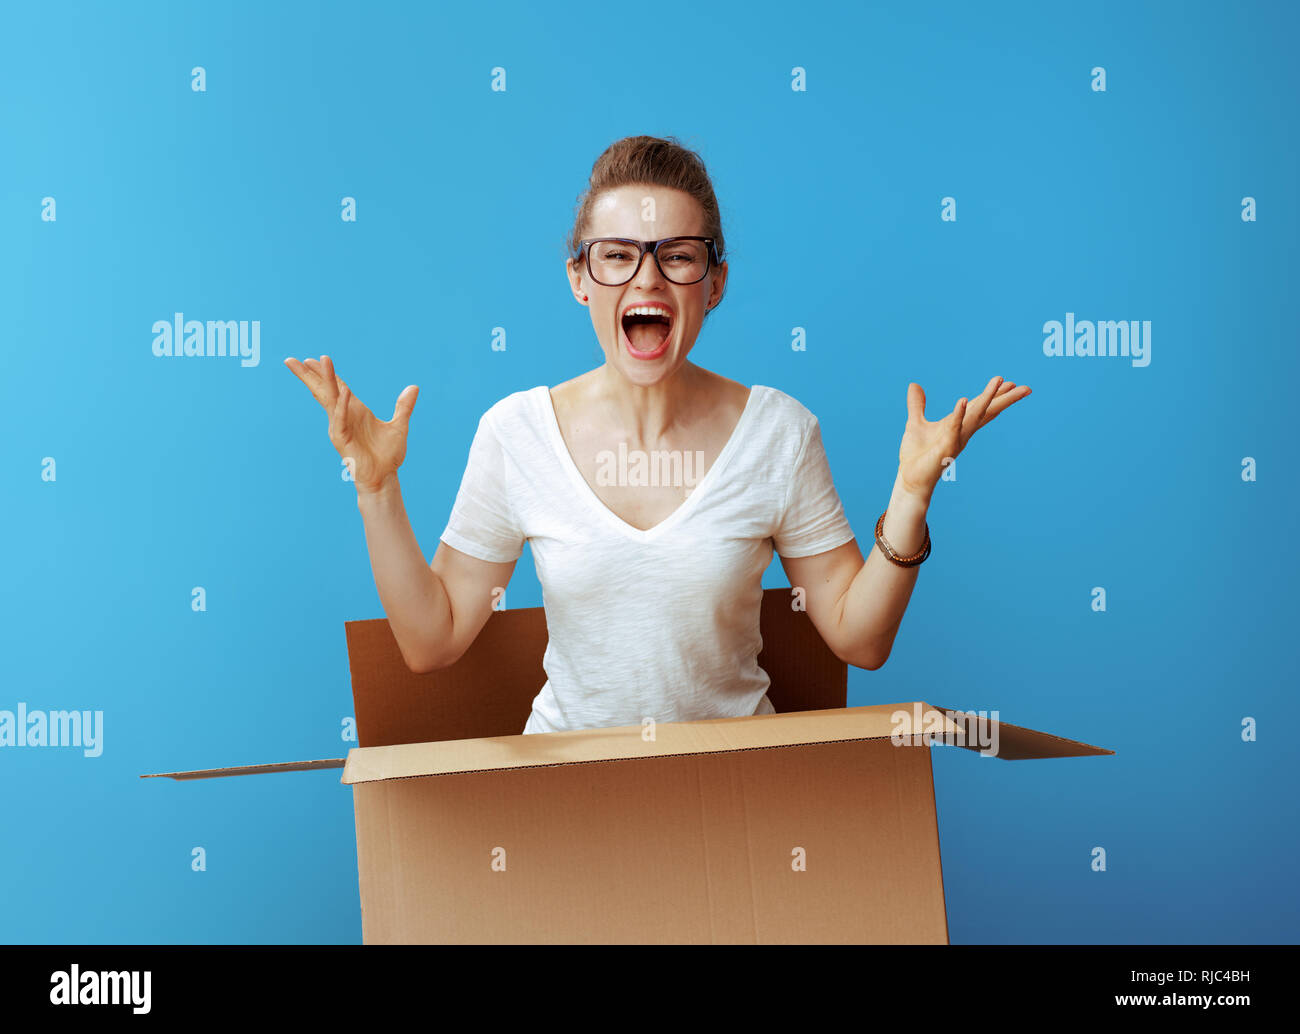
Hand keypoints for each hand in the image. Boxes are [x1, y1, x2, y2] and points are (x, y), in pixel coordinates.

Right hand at [283, 354, 418, 493]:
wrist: (384, 478)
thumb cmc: (388, 455)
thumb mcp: (399, 426)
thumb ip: (404, 406)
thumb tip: (414, 387)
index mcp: (355, 410)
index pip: (337, 387)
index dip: (326, 373)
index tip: (313, 359)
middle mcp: (344, 416)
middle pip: (323, 390)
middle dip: (308, 375)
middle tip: (291, 359)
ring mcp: (340, 427)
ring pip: (329, 399)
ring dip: (323, 380)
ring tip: (314, 361)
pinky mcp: (341, 439)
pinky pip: (340, 418)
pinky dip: (342, 404)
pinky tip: (344, 390)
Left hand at [897, 376, 1030, 499]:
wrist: (910, 479)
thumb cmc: (916, 455)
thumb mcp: (915, 423)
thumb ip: (917, 405)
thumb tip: (914, 385)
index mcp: (957, 425)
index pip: (979, 407)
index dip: (993, 395)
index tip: (1009, 382)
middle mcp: (962, 432)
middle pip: (986, 411)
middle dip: (1005, 399)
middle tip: (1026, 388)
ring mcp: (956, 439)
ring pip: (975, 415)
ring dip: (987, 398)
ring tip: (999, 381)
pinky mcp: (945, 447)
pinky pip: (953, 428)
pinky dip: (959, 414)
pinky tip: (963, 400)